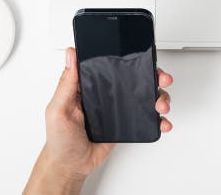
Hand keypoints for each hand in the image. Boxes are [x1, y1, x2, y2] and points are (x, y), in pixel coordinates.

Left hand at [24, 48, 173, 194]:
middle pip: (136, 77)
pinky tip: (162, 122)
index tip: (145, 58)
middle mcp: (107, 93)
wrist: (71, 166)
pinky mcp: (127, 124)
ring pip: (146, 96)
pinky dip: (159, 120)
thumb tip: (70, 54)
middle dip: (154, 76)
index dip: (131, 59)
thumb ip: (66, 83)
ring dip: (159, 97)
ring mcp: (119, 108)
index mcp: (91, 84)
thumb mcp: (58, 109)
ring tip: (161, 106)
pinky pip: (146, 118)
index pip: (114, 64)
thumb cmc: (60, 139)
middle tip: (161, 80)